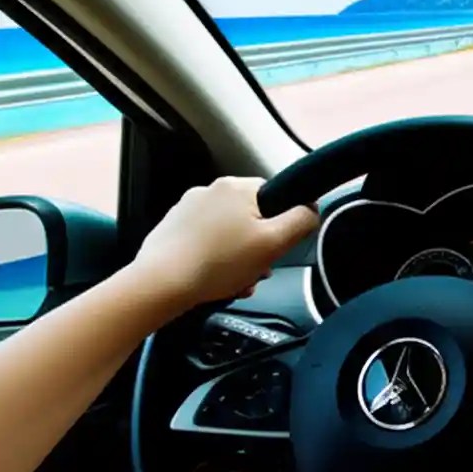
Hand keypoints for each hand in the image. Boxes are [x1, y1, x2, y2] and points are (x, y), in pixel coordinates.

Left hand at [132, 177, 318, 308]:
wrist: (159, 285)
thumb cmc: (217, 264)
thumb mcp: (274, 243)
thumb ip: (301, 221)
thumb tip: (312, 209)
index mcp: (237, 186)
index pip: (276, 198)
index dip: (282, 226)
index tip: (275, 249)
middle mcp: (209, 190)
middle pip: (252, 219)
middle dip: (258, 248)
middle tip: (256, 271)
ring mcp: (187, 210)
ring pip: (229, 234)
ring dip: (238, 258)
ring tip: (233, 281)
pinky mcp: (172, 230)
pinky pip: (205, 243)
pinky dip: (214, 261)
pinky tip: (213, 281)